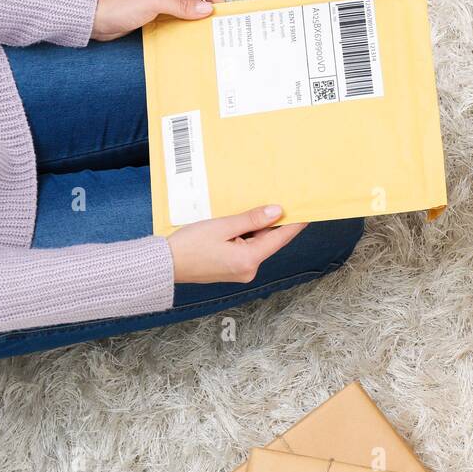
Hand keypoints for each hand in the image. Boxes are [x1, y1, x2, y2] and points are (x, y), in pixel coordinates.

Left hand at [92, 0, 224, 40]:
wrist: (97, 19)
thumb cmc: (122, 5)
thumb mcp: (156, 4)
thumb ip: (183, 7)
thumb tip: (207, 9)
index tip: (225, 8)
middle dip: (204, 9)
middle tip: (217, 24)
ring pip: (185, 7)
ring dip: (194, 18)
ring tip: (207, 30)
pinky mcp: (155, 10)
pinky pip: (176, 15)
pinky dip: (184, 23)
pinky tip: (190, 32)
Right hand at [167, 205, 307, 283]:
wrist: (164, 265)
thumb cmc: (189, 245)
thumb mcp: (222, 226)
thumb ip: (251, 219)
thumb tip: (277, 212)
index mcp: (249, 260)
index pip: (280, 238)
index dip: (295, 223)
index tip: (308, 210)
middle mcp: (249, 269)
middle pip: (269, 241)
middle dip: (273, 222)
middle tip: (280, 200)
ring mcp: (241, 272)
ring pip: (258, 245)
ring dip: (257, 228)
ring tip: (257, 208)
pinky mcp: (232, 270)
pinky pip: (247, 249)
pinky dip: (247, 236)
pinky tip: (242, 223)